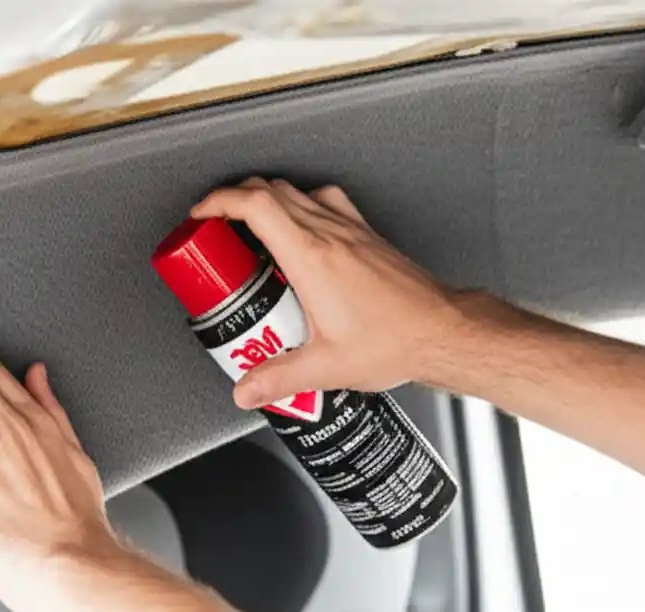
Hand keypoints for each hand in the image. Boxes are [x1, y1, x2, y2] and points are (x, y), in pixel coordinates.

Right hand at [191, 178, 470, 408]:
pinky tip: (298, 232)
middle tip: (217, 229)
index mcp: (312, 257)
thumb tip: (244, 389)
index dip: (219, 201)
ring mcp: (351, 229)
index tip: (200, 216)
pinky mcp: (366, 235)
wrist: (444, 332)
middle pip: (270, 189)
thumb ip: (275, 379)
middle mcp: (330, 233)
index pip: (255, 205)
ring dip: (266, 200)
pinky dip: (300, 205)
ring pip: (296, 191)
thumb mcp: (324, 368)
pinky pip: (325, 201)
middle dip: (233, 200)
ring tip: (251, 232)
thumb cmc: (396, 340)